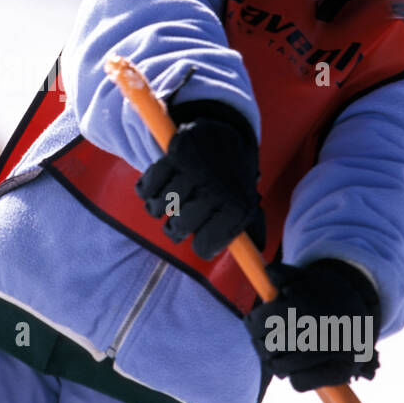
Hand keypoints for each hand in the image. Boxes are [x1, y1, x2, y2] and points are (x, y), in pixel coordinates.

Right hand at [134, 100, 262, 259]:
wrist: (224, 135)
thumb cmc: (232, 179)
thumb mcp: (247, 204)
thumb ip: (249, 235)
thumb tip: (257, 267)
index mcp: (237, 207)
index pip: (204, 247)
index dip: (200, 245)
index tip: (202, 233)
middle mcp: (216, 189)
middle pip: (179, 228)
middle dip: (176, 228)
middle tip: (181, 218)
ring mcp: (195, 169)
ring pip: (160, 206)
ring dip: (157, 207)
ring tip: (169, 201)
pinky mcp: (176, 153)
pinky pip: (147, 186)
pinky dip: (147, 189)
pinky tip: (157, 186)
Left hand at [244, 259, 380, 391]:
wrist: (364, 313)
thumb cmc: (326, 295)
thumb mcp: (309, 279)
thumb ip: (286, 275)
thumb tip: (270, 272)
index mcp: (311, 306)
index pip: (269, 319)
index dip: (254, 322)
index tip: (251, 322)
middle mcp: (323, 329)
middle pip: (272, 343)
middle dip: (261, 343)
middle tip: (259, 341)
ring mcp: (334, 352)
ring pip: (282, 366)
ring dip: (274, 362)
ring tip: (274, 356)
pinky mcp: (341, 372)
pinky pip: (300, 383)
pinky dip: (293, 378)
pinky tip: (295, 369)